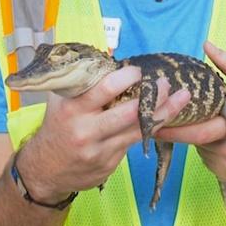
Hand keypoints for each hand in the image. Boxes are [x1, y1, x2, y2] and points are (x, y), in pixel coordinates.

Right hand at [16, 66, 190, 202]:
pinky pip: (133, 144)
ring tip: (181, 98)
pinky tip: (165, 118)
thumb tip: (109, 54)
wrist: (44, 170)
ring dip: (162, 113)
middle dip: (153, 96)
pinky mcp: (109, 165)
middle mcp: (86, 131)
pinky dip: (149, 130)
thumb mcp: (60, 100)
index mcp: (73, 109)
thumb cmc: (56, 126)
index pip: (105, 90)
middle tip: (167, 83)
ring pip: (138, 130)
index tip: (138, 71)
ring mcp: (99, 150)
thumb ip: (82, 80)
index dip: (126, 78)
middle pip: (129, 112)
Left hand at [156, 42, 225, 183]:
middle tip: (158, 117)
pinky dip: (204, 144)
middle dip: (174, 129)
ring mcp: (223, 166)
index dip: (173, 127)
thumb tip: (206, 45)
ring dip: (193, 133)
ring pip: (196, 147)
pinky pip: (204, 156)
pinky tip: (212, 134)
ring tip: (194, 119)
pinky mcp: (222, 174)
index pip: (197, 131)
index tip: (154, 118)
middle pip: (191, 139)